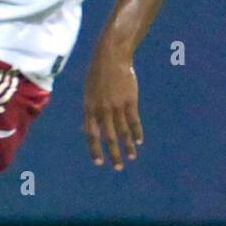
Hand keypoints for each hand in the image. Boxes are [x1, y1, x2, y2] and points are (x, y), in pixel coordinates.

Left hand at [82, 43, 142, 169]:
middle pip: (108, 136)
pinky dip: (137, 132)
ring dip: (127, 145)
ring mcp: (116, 105)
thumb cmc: (96, 77)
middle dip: (113, 153)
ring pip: (123, 130)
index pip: (91, 134)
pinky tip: (139, 142)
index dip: (95, 149)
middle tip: (117, 167)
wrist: (110, 58)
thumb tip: (86, 131)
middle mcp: (102, 109)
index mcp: (89, 108)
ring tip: (131, 157)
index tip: (99, 162)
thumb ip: (89, 113)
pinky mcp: (130, 100)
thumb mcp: (87, 94)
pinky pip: (134, 120)